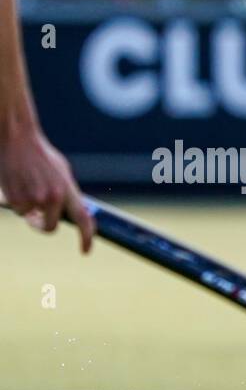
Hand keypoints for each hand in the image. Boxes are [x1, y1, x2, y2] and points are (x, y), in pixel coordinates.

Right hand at [0, 127, 94, 252]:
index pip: (83, 219)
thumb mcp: (61, 172)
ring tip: (25, 186)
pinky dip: (16, 202)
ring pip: (30, 217)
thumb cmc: (40, 155)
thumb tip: (73, 212)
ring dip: (27, 209)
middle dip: (42, 224)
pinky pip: (18, 210)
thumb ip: (66, 193)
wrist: (16, 138)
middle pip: (50, 227)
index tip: (85, 251)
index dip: (87, 238)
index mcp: (67, 190)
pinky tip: (15, 183)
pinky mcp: (15, 198)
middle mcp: (52, 197)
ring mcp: (33, 199)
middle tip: (36, 217)